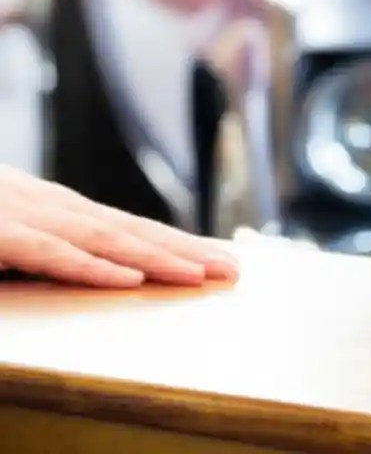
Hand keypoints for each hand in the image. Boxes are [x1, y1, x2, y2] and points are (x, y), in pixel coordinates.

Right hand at [0, 167, 237, 287]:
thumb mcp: (11, 225)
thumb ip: (49, 240)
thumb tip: (102, 257)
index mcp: (55, 208)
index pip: (130, 228)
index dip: (178, 244)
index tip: (222, 261)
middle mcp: (50, 206)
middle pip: (132, 232)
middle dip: (187, 251)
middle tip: (234, 271)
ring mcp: (24, 216)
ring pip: (104, 239)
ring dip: (157, 257)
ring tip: (200, 276)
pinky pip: (49, 253)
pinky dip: (91, 266)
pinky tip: (129, 278)